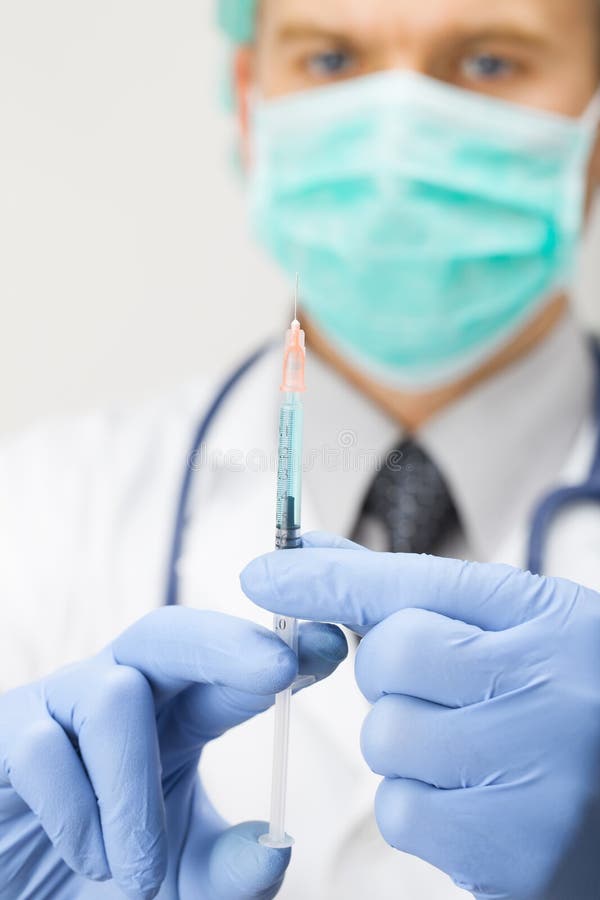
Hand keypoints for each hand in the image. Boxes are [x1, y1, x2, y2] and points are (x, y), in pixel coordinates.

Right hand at [0, 606, 346, 898]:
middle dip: (226, 641)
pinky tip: (89, 858)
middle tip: (277, 667)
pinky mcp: (10, 733)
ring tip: (138, 872)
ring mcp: (64, 705)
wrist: (18, 891)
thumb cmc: (106, 868)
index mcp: (178, 712)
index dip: (283, 652)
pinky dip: (77, 815)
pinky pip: (46, 749)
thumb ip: (228, 871)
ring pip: (115, 696)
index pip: (234, 669)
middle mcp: (125, 690)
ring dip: (134, 792)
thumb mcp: (180, 879)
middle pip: (171, 633)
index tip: (333, 646)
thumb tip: (276, 846)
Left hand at [241, 532, 599, 899]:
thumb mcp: (517, 624)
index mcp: (552, 623)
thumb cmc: (569, 694)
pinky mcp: (517, 860)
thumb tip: (305, 554)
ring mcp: (539, 786)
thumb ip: (411, 589)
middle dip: (390, 674)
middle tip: (442, 686)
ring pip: (387, 741)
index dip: (332, 579)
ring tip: (468, 746)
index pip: (416, 585)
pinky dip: (418, 803)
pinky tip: (472, 797)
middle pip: (388, 664)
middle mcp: (550, 696)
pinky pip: (402, 815)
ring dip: (404, 743)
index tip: (263, 571)